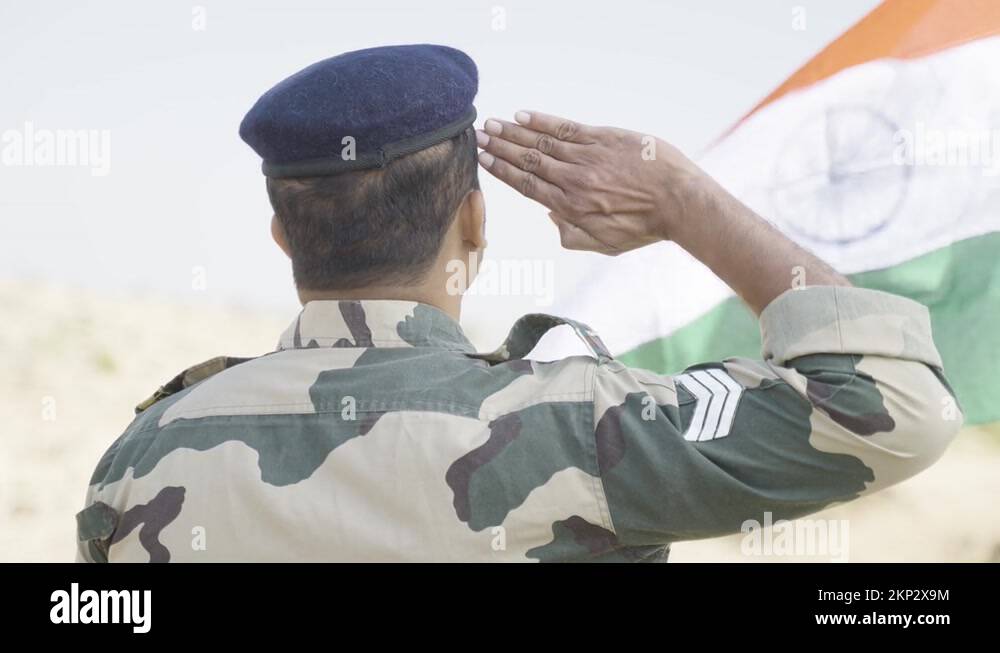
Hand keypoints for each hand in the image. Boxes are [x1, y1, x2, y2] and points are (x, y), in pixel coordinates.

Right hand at [476, 111, 706, 254]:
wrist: (679, 202)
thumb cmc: (644, 227)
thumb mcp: (604, 245)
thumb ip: (572, 235)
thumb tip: (551, 218)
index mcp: (571, 207)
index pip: (528, 186)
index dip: (503, 172)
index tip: (483, 160)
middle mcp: (573, 179)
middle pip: (528, 161)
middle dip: (500, 147)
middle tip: (478, 135)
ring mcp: (588, 157)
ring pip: (543, 143)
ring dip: (514, 132)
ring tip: (493, 124)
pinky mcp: (605, 139)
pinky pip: (567, 128)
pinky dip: (544, 122)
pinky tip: (524, 116)